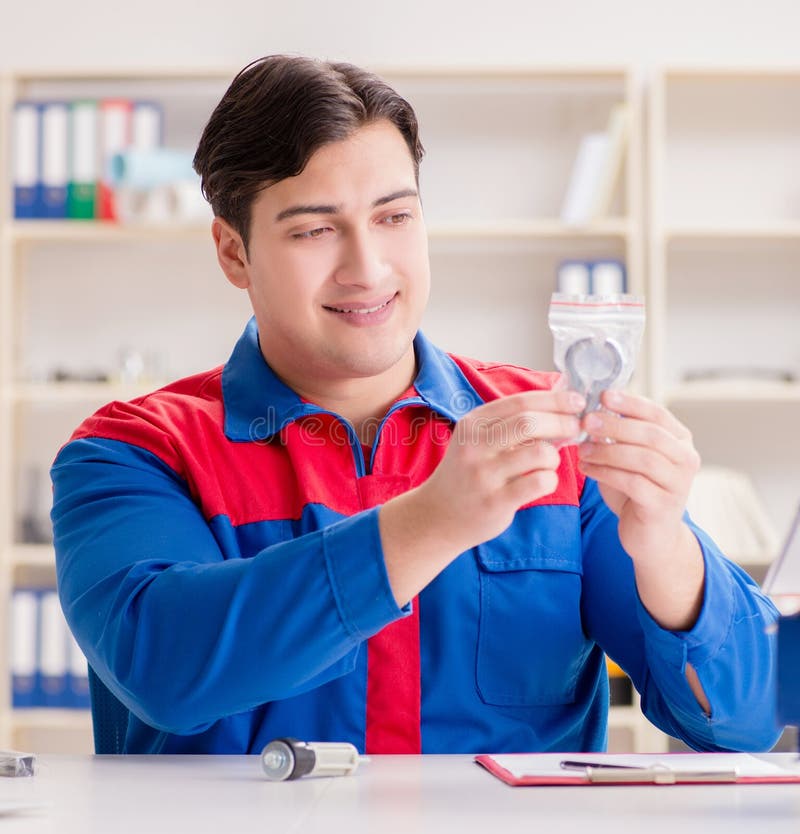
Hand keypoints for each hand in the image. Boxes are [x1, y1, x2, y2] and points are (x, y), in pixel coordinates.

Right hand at [421, 389, 583, 552]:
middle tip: (576, 428)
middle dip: (563, 422)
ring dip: (554, 456)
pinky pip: (539, 483)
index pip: (520, 402)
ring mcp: (484, 475)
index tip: (577, 401)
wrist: (438, 515)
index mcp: (472, 424)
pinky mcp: (495, 501)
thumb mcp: (476, 440)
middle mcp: (475, 446)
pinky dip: (550, 479)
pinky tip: (542, 481)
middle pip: (530, 422)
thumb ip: (510, 422)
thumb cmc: (467, 473)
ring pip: (540, 453)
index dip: (555, 399)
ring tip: (548, 462)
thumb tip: (558, 399)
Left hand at [576, 389, 700, 563]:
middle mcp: (686, 459)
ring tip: (582, 449)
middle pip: (651, 435)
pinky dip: (606, 473)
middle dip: (616, 426)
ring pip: (642, 459)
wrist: (650, 535)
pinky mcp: (663, 506)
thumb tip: (591, 409)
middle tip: (587, 421)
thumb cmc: (636, 490)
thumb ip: (619, 435)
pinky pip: (633, 483)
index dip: (630, 403)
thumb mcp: (628, 457)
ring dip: (607, 451)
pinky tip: (588, 468)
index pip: (658, 414)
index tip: (604, 395)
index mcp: (680, 440)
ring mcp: (678, 484)